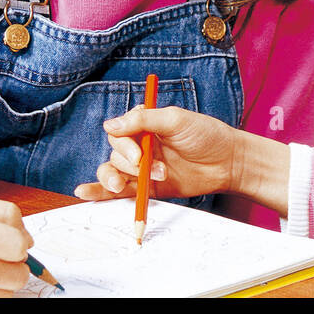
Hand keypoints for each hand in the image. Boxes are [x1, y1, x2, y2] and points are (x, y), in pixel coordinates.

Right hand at [74, 106, 237, 202]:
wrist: (228, 162)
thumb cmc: (206, 135)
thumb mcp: (176, 119)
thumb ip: (143, 120)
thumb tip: (110, 124)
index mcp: (145, 125)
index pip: (119, 132)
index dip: (124, 143)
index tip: (139, 152)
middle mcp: (140, 145)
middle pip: (115, 154)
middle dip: (128, 163)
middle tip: (148, 166)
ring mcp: (142, 168)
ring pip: (112, 171)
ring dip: (117, 178)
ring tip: (128, 184)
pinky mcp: (146, 188)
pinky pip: (118, 191)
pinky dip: (99, 192)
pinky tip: (84, 193)